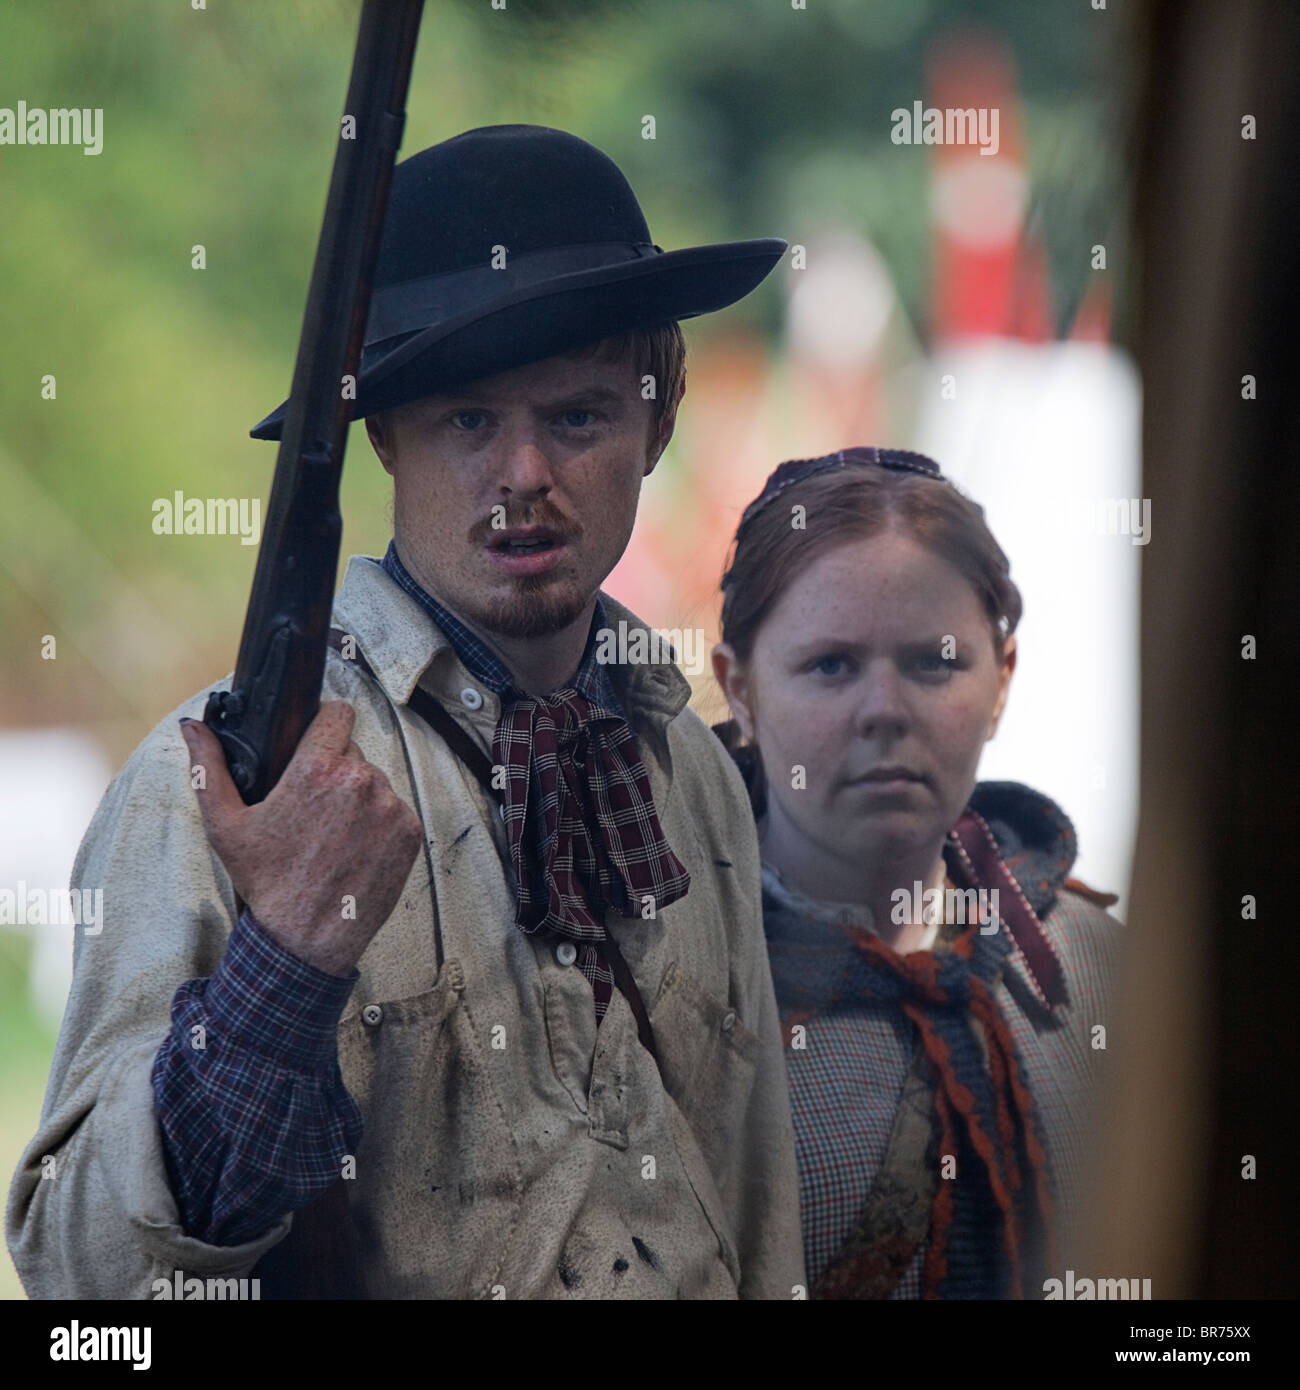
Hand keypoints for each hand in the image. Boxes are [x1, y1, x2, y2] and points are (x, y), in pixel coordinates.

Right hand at [179, 704, 423, 975]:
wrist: (306, 938)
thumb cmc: (266, 883)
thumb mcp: (225, 825)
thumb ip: (208, 768)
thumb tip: (191, 727)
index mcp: (318, 769)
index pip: (338, 713)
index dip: (324, 725)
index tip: (314, 744)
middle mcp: (361, 781)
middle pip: (352, 751)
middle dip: (334, 769)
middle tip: (312, 807)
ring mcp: (390, 806)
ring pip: (375, 781)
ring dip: (358, 797)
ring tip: (331, 833)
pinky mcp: (409, 831)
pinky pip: (394, 809)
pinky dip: (378, 822)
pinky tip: (353, 846)